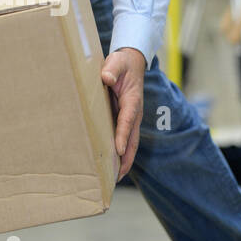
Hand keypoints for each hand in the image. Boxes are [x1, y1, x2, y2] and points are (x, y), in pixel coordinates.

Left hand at [100, 47, 145, 181]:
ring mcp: (130, 118)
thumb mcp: (117, 61)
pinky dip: (119, 153)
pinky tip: (110, 164)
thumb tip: (106, 78)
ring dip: (123, 161)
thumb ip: (112, 69)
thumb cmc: (122, 62)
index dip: (122, 135)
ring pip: (129, 143)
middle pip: (132, 140)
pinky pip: (123, 139)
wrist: (131, 62)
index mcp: (132, 100)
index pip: (127, 121)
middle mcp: (134, 113)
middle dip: (125, 159)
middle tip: (117, 176)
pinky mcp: (125, 119)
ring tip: (113, 178)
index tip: (117, 150)